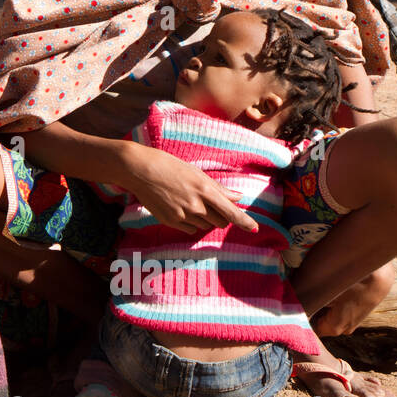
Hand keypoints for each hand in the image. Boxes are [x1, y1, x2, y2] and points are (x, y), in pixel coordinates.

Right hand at [118, 142, 258, 233]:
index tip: (255, 229)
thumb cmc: (169, 166)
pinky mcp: (171, 221)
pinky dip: (191, 222)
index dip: (245, 222)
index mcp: (205, 190)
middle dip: (220, 216)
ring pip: (204, 226)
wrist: (140, 170)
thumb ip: (219, 188)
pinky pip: (190, 229)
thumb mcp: (196, 173)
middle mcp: (196, 206)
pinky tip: (181, 208)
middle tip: (210, 204)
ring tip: (190, 202)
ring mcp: (182, 215)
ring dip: (205, 219)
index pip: (231, 212)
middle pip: (220, 222)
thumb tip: (238, 197)